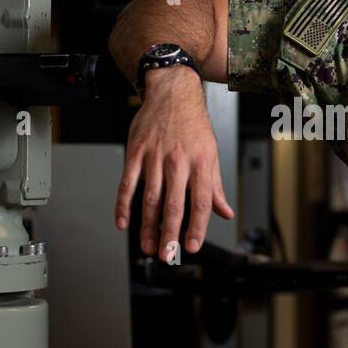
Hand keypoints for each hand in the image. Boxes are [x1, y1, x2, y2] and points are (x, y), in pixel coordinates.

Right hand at [115, 67, 234, 259]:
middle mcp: (178, 161)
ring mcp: (155, 156)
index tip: (192, 246)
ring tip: (148, 246)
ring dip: (147, 226)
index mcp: (200, 163)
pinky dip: (123, 204)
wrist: (172, 93)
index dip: (197, 227)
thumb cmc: (193, 125)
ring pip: (150, 198)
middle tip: (167, 255)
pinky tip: (123, 222)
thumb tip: (224, 212)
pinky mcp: (136, 152)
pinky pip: (127, 182)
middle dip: (169, 233)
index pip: (200, 202)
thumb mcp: (211, 154)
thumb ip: (215, 186)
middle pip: (173, 204)